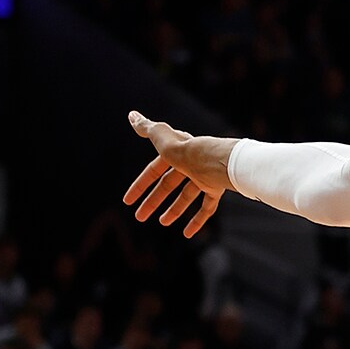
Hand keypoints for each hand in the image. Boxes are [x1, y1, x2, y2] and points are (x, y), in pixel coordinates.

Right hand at [123, 111, 234, 237]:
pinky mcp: (217, 188)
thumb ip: (148, 129)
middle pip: (168, 185)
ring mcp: (205, 177)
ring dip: (174, 210)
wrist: (222, 163)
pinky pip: (207, 207)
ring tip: (162, 223)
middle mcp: (191, 165)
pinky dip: (198, 220)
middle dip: (153, 201)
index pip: (154, 170)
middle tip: (140, 217)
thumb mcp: (164, 139)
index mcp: (177, 154)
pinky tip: (188, 233)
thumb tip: (132, 115)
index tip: (127, 201)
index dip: (140, 185)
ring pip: (187, 196)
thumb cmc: (190, 151)